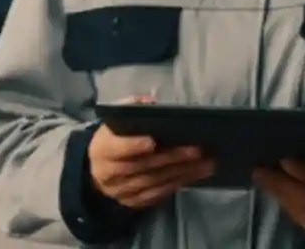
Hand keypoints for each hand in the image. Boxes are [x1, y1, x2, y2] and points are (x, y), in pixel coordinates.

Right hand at [88, 117, 215, 209]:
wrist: (99, 170)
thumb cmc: (112, 140)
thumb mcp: (113, 122)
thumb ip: (128, 109)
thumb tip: (149, 102)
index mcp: (102, 149)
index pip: (117, 148)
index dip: (133, 146)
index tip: (152, 141)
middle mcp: (110, 173)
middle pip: (143, 166)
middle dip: (172, 158)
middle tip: (196, 150)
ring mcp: (122, 191)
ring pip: (155, 182)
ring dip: (182, 173)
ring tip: (206, 163)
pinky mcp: (134, 202)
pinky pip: (158, 194)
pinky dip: (178, 184)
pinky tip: (194, 175)